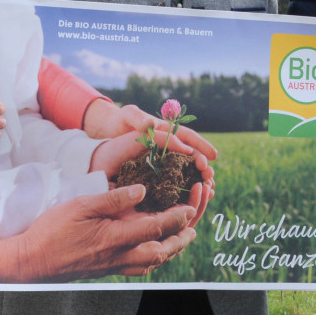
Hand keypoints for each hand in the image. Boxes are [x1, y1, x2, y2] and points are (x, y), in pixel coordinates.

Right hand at [0, 185, 196, 282]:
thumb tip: (143, 190)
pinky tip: (159, 246)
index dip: (177, 217)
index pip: (156, 229)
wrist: (32, 262)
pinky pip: (141, 267)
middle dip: (183, 234)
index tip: (191, 204)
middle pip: (163, 250)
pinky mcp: (109, 269)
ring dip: (174, 247)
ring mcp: (115, 265)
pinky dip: (157, 256)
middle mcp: (119, 256)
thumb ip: (113, 199)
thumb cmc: (52, 231)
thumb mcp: (80, 206)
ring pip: (154, 261)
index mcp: (114, 238)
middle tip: (194, 218)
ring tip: (186, 233)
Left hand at [88, 126, 213, 187]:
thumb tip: (153, 126)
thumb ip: (140, 119)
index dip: (201, 146)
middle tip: (209, 176)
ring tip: (208, 189)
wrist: (102, 139)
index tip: (212, 156)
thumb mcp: (129, 115)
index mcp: (166, 130)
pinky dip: (185, 189)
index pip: (188, 137)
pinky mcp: (154, 174)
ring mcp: (162, 160)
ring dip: (198, 179)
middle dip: (203, 167)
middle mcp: (168, 146)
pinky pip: (173, 181)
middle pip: (191, 156)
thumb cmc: (118, 122)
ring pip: (185, 170)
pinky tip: (193, 199)